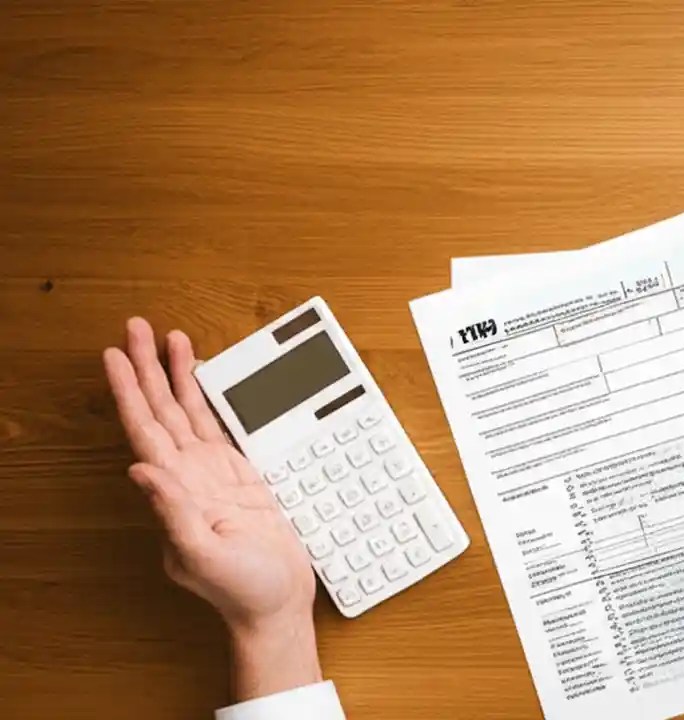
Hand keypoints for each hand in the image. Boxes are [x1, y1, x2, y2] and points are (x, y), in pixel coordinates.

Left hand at [103, 317, 320, 699]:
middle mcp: (187, 477)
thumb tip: (141, 470)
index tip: (117, 356)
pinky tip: (201, 380)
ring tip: (168, 339)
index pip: (144, 430)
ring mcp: (210, 475)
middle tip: (137, 328)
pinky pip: (216, 427)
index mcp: (175, 492)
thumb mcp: (202, 555)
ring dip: (174, 375)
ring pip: (186, 412)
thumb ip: (172, 513)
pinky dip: (207, 399)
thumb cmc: (241, 589)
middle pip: (160, 410)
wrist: (276, 604)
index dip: (130, 392)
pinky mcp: (237, 477)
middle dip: (147, 368)